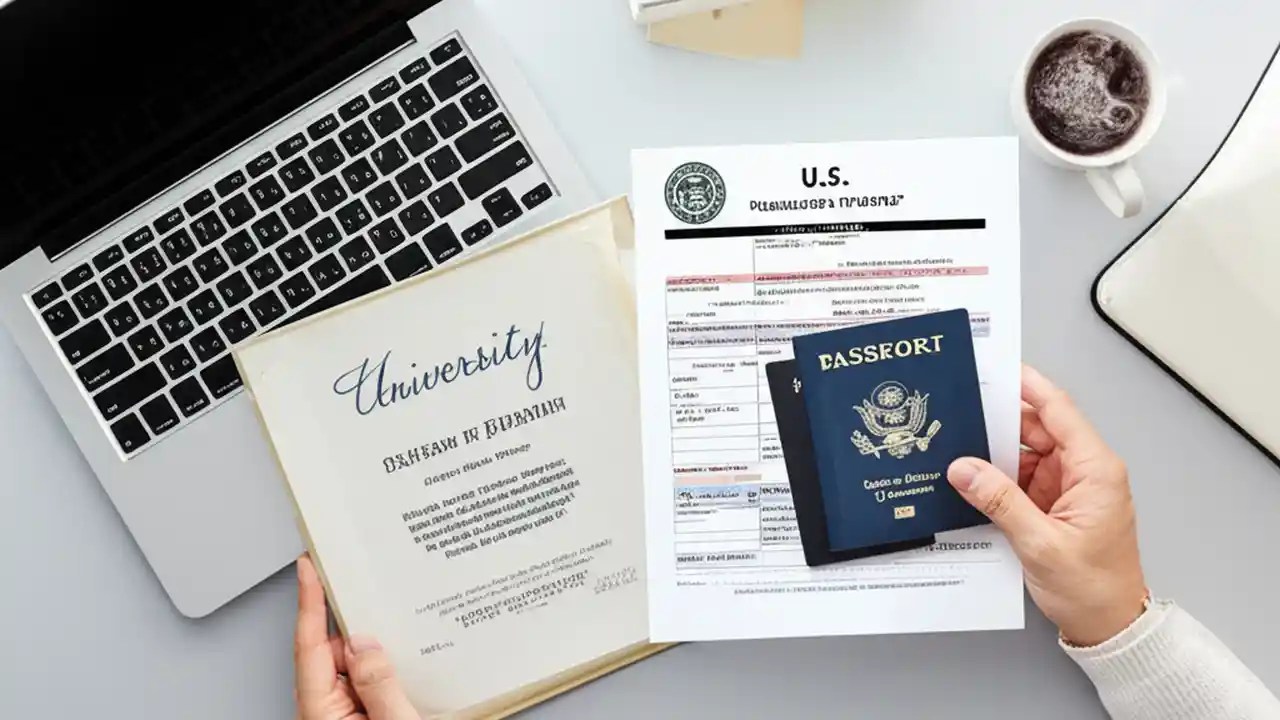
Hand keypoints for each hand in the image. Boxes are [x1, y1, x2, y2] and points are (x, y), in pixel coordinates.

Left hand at [294, 554, 421, 719]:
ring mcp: (342, 713)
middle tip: (381, 599)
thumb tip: (366, 644)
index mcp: (321, 711)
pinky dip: (385, 668)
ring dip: (378, 653)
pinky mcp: (360, 715)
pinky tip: (409, 670)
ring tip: (408, 648)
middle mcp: (326, 711)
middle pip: (335, 652)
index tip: (308, 566)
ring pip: (354, 665)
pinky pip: (367, 681)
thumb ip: (378, 684)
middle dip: (359, 626)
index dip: (309, 599)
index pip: (310, 645)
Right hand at [946, 365, 1146, 646]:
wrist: (1108, 626)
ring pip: (1024, 452)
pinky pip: (1020, 477)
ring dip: (992, 451)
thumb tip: (963, 468)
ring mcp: (1067, 486)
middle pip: (1036, 428)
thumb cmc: (1093, 588)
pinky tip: (968, 478)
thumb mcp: (1040, 544)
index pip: (1058, 410)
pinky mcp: (1052, 503)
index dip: (1027, 385)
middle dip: (998, 418)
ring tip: (954, 444)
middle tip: (959, 407)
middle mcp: (1083, 471)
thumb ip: (1000, 501)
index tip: (996, 367)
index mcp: (1094, 470)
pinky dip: (995, 477)